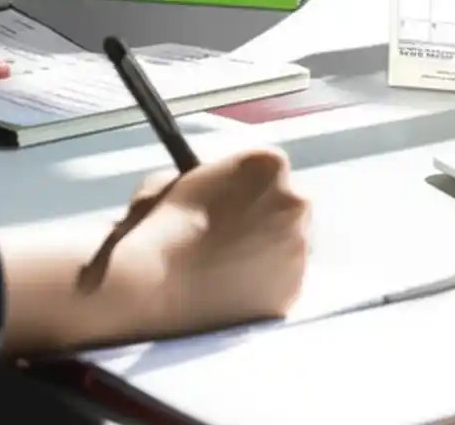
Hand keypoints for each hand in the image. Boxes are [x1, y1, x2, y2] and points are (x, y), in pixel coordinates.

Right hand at [121, 147, 309, 335]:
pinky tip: (234, 287)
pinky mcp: (296, 285)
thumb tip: (209, 185)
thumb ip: (201, 178)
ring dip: (267, 249)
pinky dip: (265, 282)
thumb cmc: (157, 229)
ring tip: (226, 266)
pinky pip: (284, 279)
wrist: (154, 289)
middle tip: (232, 234)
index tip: (231, 200)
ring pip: (289, 242)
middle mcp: (296, 200)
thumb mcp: (171, 181)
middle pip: (287, 204)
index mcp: (269, 165)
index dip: (247, 185)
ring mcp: (300, 244)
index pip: (268, 169)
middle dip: (265, 216)